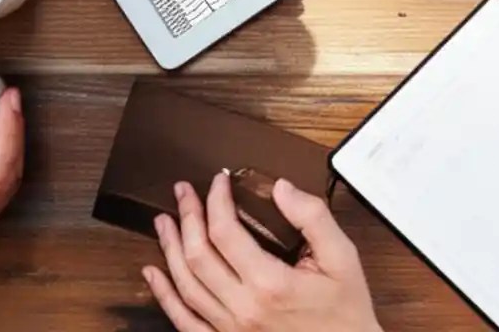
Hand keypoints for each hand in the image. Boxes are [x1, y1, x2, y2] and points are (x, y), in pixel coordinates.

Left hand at [143, 174, 381, 331]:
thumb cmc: (345, 311)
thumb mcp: (343, 257)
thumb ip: (313, 218)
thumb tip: (282, 188)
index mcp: (270, 284)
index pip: (225, 231)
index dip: (215, 200)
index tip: (219, 181)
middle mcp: (243, 308)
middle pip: (197, 254)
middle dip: (187, 215)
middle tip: (183, 191)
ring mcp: (231, 329)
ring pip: (185, 284)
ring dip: (170, 248)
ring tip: (164, 221)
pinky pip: (184, 321)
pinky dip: (163, 296)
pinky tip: (153, 273)